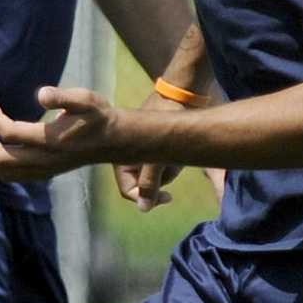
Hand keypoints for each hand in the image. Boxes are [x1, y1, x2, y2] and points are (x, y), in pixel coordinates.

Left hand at [0, 88, 116, 182]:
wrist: (112, 141)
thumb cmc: (97, 116)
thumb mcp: (86, 99)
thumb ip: (63, 96)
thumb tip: (41, 94)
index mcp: (51, 141)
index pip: (10, 133)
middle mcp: (45, 159)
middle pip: (1, 159)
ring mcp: (44, 170)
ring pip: (4, 171)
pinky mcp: (44, 173)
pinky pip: (12, 176)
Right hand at [115, 89, 186, 212]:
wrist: (181, 93)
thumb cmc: (166, 117)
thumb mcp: (158, 155)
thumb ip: (149, 182)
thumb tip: (143, 208)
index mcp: (120, 157)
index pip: (129, 191)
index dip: (146, 197)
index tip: (169, 197)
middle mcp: (127, 156)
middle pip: (145, 184)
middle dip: (163, 176)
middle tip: (175, 161)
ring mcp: (140, 151)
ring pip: (156, 175)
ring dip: (170, 168)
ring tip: (178, 151)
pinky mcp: (153, 147)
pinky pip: (163, 164)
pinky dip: (173, 160)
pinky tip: (179, 149)